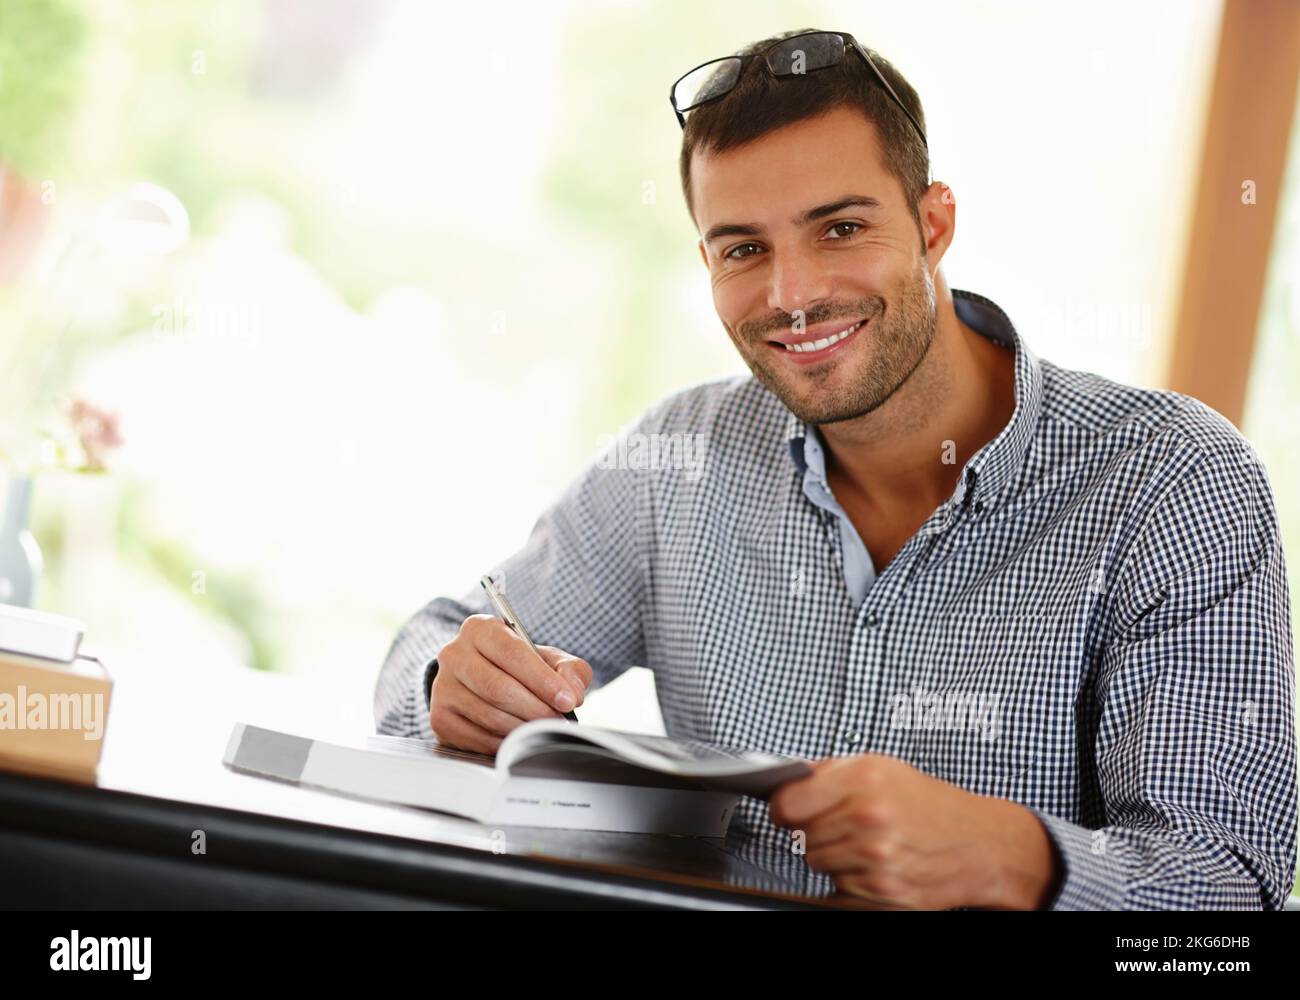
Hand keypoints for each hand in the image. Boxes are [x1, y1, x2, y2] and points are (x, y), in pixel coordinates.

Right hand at [429, 614, 591, 753]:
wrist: (485, 682)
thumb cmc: (520, 668)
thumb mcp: (549, 659)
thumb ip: (569, 669)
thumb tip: (572, 693)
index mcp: (480, 629)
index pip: (512, 653)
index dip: (542, 680)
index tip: (566, 699)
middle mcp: (454, 654)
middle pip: (498, 687)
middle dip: (535, 708)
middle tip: (557, 719)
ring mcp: (442, 687)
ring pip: (488, 715)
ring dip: (522, 727)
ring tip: (542, 728)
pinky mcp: (440, 718)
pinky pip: (477, 737)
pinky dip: (504, 742)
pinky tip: (519, 738)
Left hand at [768, 754, 1059, 908]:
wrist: (979, 843)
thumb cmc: (930, 804)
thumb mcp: (882, 768)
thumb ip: (829, 772)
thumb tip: (785, 783)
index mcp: (864, 778)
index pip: (788, 802)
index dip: (783, 806)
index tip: (786, 808)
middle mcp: (869, 817)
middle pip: (800, 834)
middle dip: (815, 829)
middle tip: (845, 822)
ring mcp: (876, 857)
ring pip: (816, 861)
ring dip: (833, 854)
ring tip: (866, 841)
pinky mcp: (882, 890)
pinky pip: (838, 885)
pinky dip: (851, 877)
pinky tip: (877, 862)